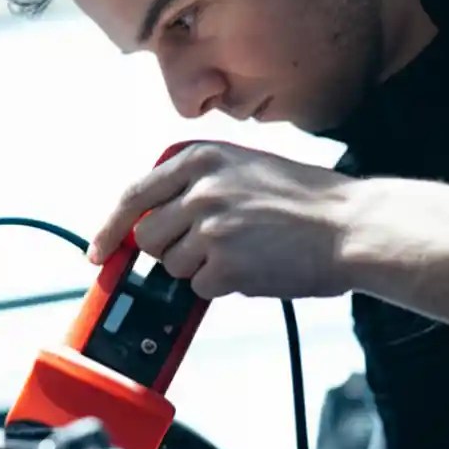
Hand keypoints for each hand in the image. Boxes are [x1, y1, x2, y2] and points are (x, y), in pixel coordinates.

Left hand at [86, 142, 359, 299]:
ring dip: (202, 268)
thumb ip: (196, 186)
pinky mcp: (224, 263)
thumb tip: (148, 222)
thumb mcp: (244, 169)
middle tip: (212, 248)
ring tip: (245, 251)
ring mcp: (210, 226)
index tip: (96, 252)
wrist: (352, 226)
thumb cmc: (304, 203)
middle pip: (149, 237)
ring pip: (173, 266)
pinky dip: (224, 286)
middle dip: (171, 250)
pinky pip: (201, 288)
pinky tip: (255, 267)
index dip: (108, 229)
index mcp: (199, 160)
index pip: (132, 196)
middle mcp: (199, 189)